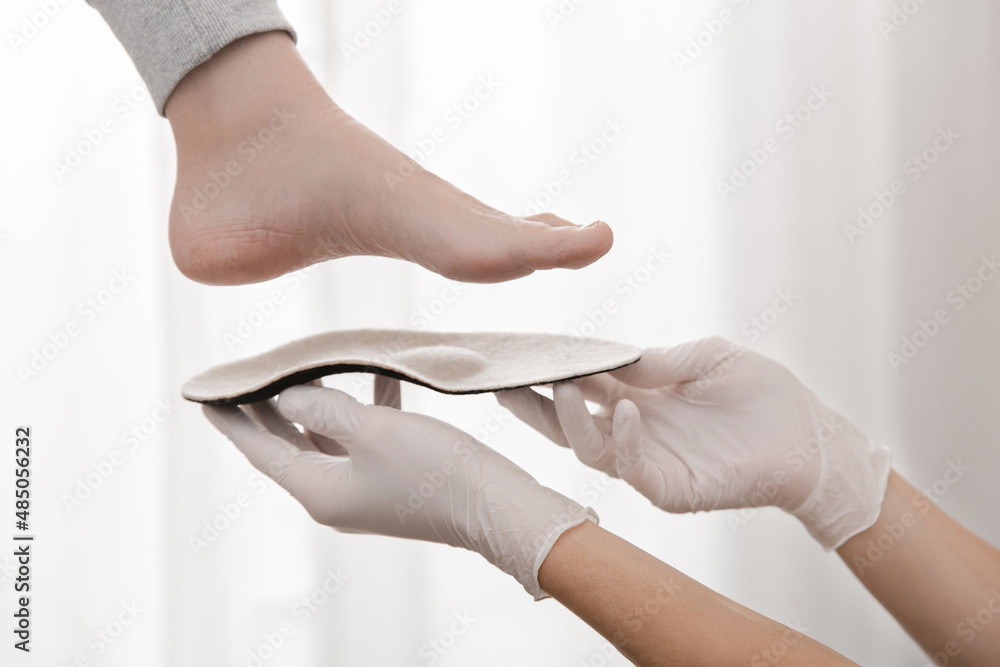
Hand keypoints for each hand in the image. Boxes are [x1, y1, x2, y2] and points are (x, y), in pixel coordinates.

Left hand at [203, 382, 595, 597]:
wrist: (496, 507)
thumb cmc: (437, 471)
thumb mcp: (373, 430)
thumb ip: (324, 409)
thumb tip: (287, 398)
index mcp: (319, 490)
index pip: (261, 450)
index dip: (232, 420)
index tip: (205, 394)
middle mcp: (334, 496)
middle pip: (288, 447)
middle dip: (267, 411)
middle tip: (247, 376)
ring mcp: (363, 492)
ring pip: (324, 442)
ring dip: (314, 407)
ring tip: (303, 369)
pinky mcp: (391, 483)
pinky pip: (361, 443)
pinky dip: (359, 413)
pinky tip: (374, 381)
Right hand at [497, 337, 890, 549]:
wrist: (812, 436)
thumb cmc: (765, 394)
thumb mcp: (707, 357)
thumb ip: (658, 361)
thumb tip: (609, 359)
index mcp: (640, 399)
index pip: (582, 386)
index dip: (552, 370)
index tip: (521, 351)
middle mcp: (635, 432)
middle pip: (568, 424)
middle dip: (533, 405)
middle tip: (501, 381)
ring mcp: (650, 463)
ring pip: (589, 450)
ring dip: (571, 421)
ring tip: (566, 387)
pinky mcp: (672, 489)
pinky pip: (633, 468)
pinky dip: (623, 440)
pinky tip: (627, 408)